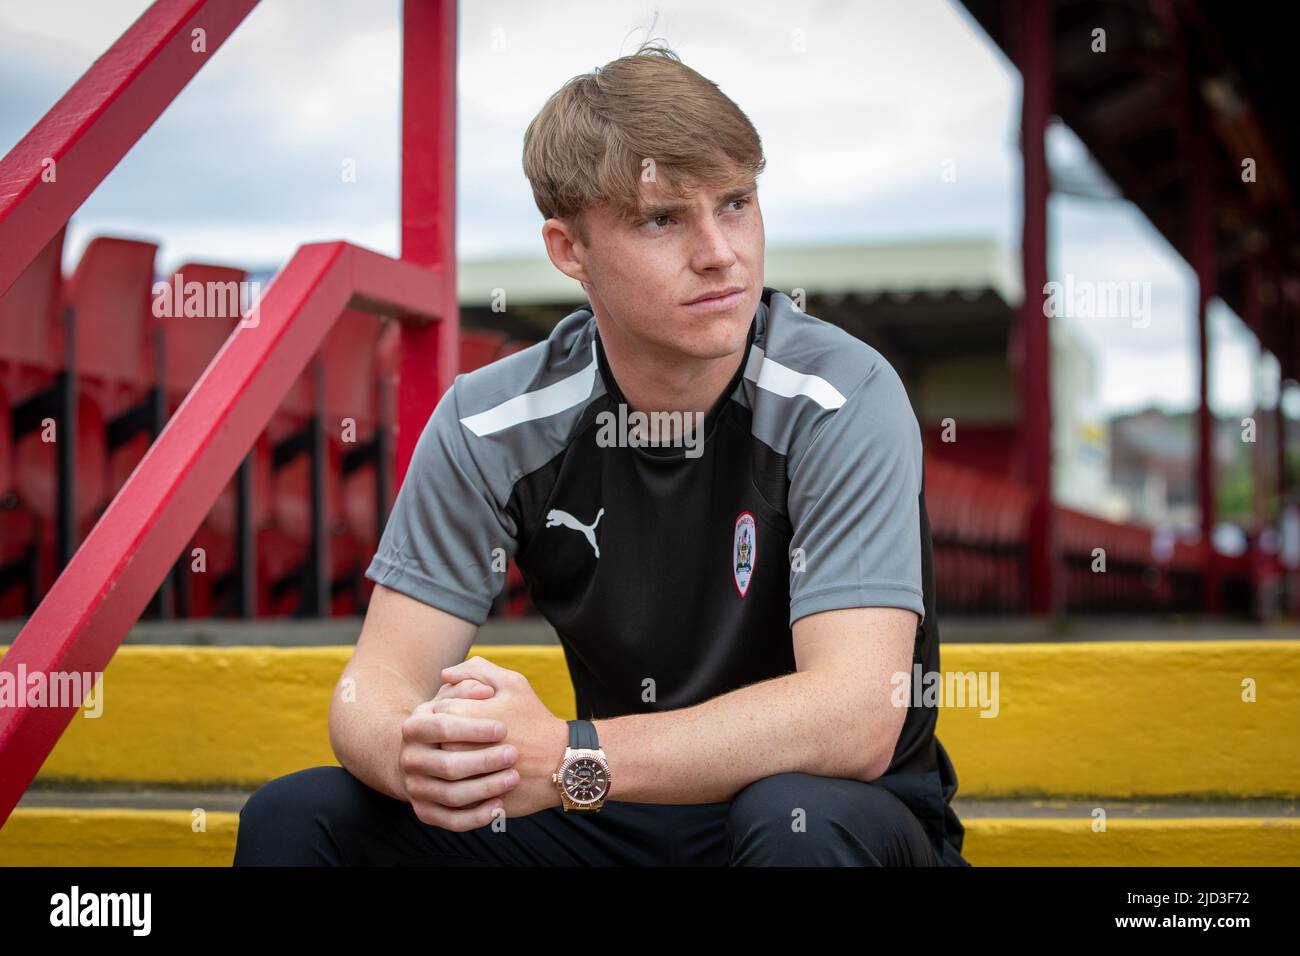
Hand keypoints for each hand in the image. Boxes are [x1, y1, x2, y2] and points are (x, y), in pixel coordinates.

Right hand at [398, 677, 520, 831]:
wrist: (428, 755)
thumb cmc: (451, 721)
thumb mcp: (454, 700)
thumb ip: (469, 687)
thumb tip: (483, 689)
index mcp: (414, 727)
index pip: (442, 728)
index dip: (474, 728)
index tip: (503, 728)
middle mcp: (409, 759)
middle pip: (448, 765)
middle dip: (484, 760)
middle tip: (513, 754)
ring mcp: (415, 788)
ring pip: (451, 795)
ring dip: (485, 788)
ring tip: (512, 777)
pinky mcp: (425, 812)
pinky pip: (451, 821)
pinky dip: (476, 817)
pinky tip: (499, 806)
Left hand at [436, 656, 567, 820]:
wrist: (560, 764)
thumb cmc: (535, 720)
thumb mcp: (512, 684)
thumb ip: (477, 670)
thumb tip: (445, 673)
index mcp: (461, 717)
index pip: (437, 711)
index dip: (456, 708)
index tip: (477, 712)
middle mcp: (454, 749)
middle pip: (436, 739)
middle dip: (454, 735)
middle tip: (477, 735)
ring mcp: (459, 779)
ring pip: (441, 768)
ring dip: (456, 759)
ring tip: (479, 753)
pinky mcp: (468, 803)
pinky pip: (451, 793)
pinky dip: (461, 783)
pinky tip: (479, 774)